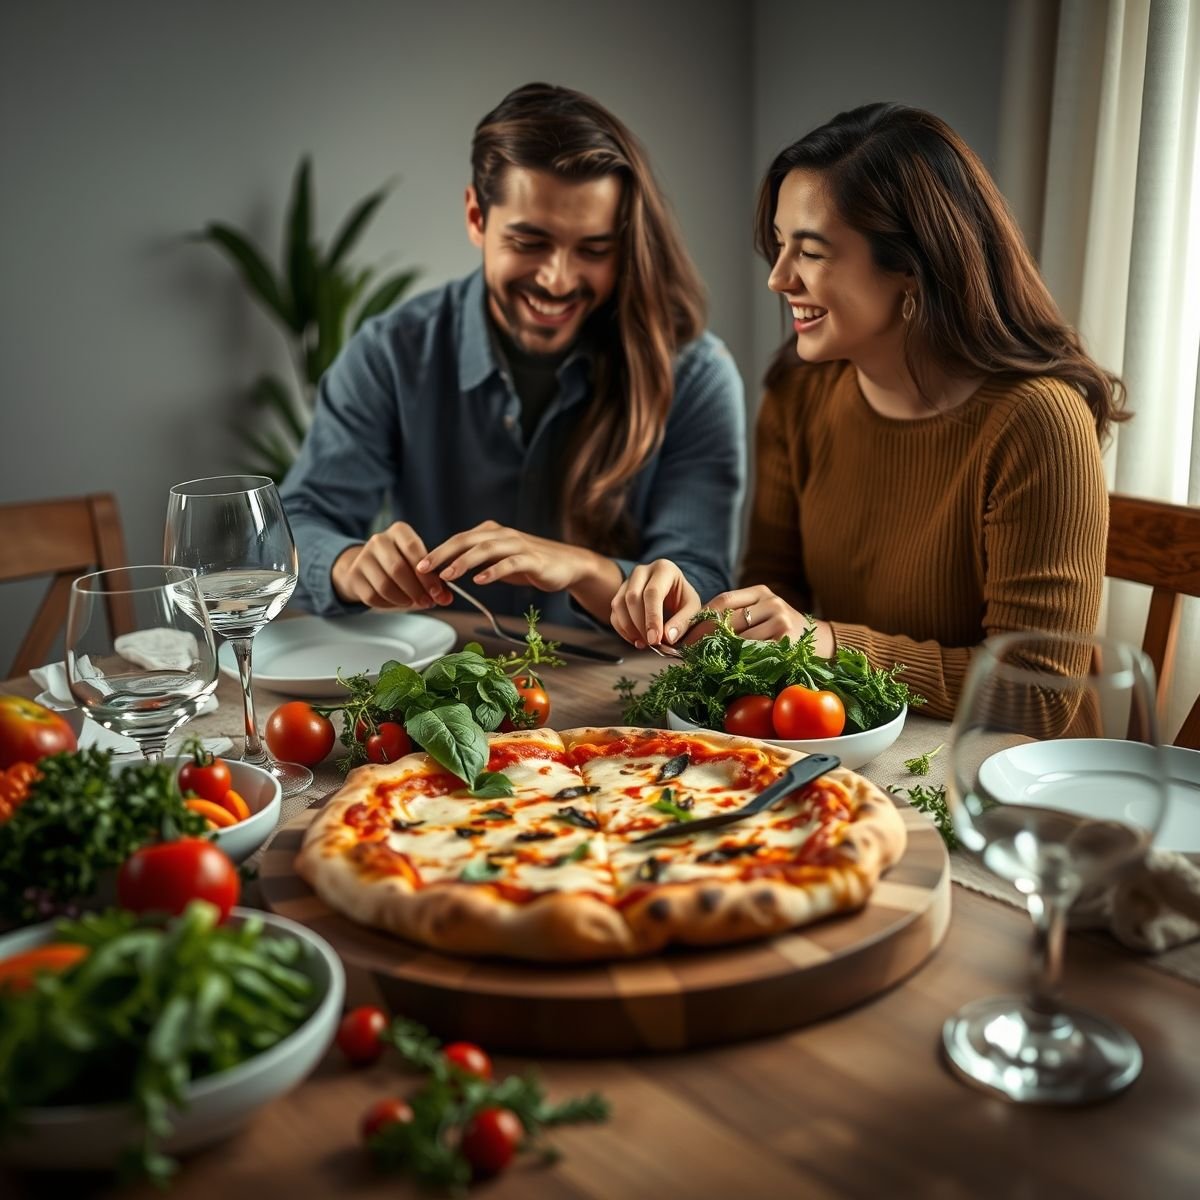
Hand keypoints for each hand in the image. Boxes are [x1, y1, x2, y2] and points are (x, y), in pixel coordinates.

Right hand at [331, 522, 451, 608]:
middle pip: (398, 568)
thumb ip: (434, 581)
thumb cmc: (401, 565)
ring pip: (385, 584)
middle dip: (416, 589)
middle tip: (429, 602)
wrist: (367, 567)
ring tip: (415, 603)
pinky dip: (389, 604)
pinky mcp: (354, 576)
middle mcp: (379, 540)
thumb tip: (446, 598)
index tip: (438, 591)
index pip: (413, 548)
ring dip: (403, 599)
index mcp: (399, 531)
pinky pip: (373, 596)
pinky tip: (399, 603)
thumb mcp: (418, 565)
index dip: (426, 574)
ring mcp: (363, 557)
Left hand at [417, 521, 587, 593]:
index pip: (459, 539)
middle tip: (424, 568)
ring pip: (486, 549)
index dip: (438, 551)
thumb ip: (477, 562)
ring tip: (447, 575)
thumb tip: (448, 570)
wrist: (568, 564)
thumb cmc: (530, 564)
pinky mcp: (532, 560)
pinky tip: (481, 580)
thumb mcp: (499, 561)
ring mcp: (518, 545)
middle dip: (443, 554)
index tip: (419, 565)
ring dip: (464, 562)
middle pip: (467, 540)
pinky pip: (510, 563)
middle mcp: (502, 535)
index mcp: (491, 533)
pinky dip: (494, 571)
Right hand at [610, 560, 701, 648]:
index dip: (652, 618)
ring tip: (644, 643)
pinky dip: (622, 630)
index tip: (655, 640)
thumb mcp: (692, 608)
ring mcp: (628, 581)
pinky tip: (636, 639)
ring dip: (629, 628)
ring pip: (619, 604)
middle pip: (633, 597)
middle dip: (640, 624)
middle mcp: (642, 571)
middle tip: (651, 643)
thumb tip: (668, 637)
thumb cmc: (683, 599)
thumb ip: (683, 622)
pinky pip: (614, 613)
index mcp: (664, 569)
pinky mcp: (619, 594)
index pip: (653, 593)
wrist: (673, 594)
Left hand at [687, 586, 835, 654]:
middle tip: (685, 652)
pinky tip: (724, 667)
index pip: (721, 601)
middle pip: (726, 619)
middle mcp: (771, 602)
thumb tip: (694, 632)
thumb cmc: (782, 630)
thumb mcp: (763, 613)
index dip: (699, 619)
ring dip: (716, 652)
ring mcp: (780, 621)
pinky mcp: (785, 641)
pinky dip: (735, 661)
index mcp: (761, 592)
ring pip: (737, 638)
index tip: (682, 635)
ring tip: (699, 662)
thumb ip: (737, 615)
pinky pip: (752, 652)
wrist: (821, 642)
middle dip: (702, 638)